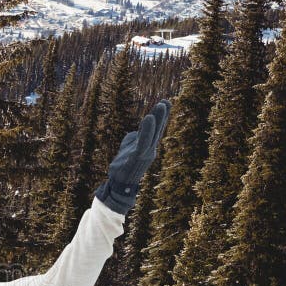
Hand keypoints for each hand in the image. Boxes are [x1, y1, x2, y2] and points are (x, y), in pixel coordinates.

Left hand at [96, 99, 170, 214]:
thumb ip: (134, 138)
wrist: (118, 184)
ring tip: (161, 106)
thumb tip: (138, 130)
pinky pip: (143, 142)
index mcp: (147, 146)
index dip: (161, 117)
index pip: (155, 130)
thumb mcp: (129, 148)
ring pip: (152, 135)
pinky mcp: (136, 158)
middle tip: (167, 101)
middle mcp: (149, 149)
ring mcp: (144, 154)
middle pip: (157, 130)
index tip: (166, 102)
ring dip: (157, 120)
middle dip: (162, 116)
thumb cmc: (124, 165)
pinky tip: (148, 119)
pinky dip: (147, 130)